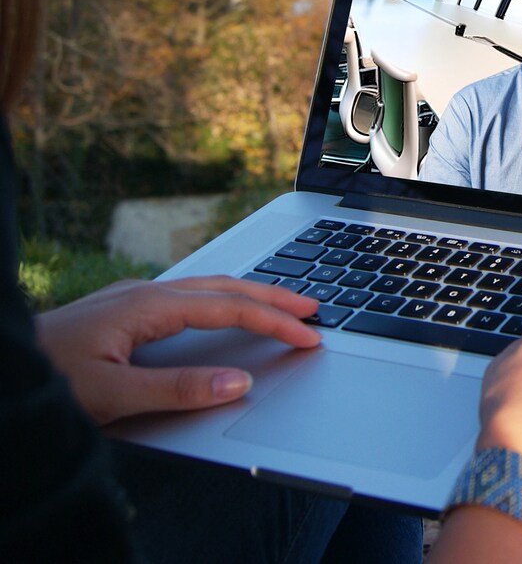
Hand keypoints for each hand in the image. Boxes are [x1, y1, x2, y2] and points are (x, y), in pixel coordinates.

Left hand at [34, 275, 321, 424]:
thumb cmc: (45, 379)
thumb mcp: (113, 395)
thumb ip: (179, 389)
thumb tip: (240, 383)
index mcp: (148, 307)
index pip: (229, 310)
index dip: (274, 323)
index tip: (309, 337)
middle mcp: (142, 294)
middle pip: (225, 288)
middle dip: (274, 296)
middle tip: (314, 307)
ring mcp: (130, 299)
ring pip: (205, 288)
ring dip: (248, 296)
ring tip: (282, 304)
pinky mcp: (120, 310)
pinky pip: (186, 296)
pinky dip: (221, 301)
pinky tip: (221, 311)